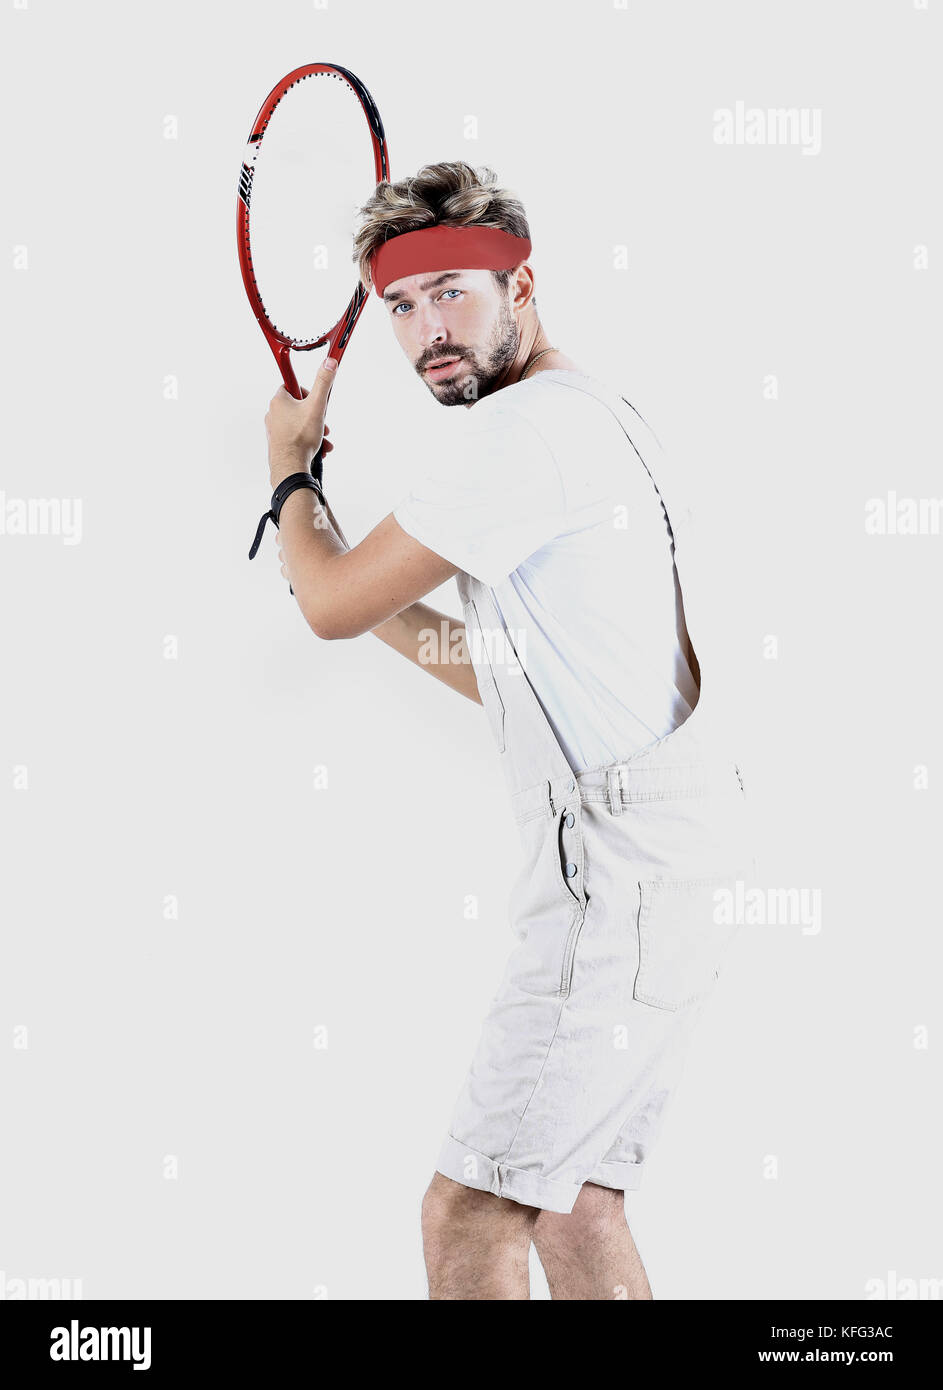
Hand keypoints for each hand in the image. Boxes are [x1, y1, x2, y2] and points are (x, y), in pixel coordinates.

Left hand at [265, 355, 337, 487]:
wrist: (290, 466)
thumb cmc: (300, 437)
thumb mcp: (317, 406)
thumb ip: (323, 382)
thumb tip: (329, 362)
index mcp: (279, 400)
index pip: (293, 386)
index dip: (307, 392)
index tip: (316, 398)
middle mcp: (273, 414)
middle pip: (299, 408)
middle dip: (315, 416)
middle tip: (324, 424)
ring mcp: (275, 430)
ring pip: (299, 425)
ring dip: (315, 431)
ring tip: (324, 441)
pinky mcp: (278, 444)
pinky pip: (296, 438)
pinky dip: (308, 442)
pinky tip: (318, 450)